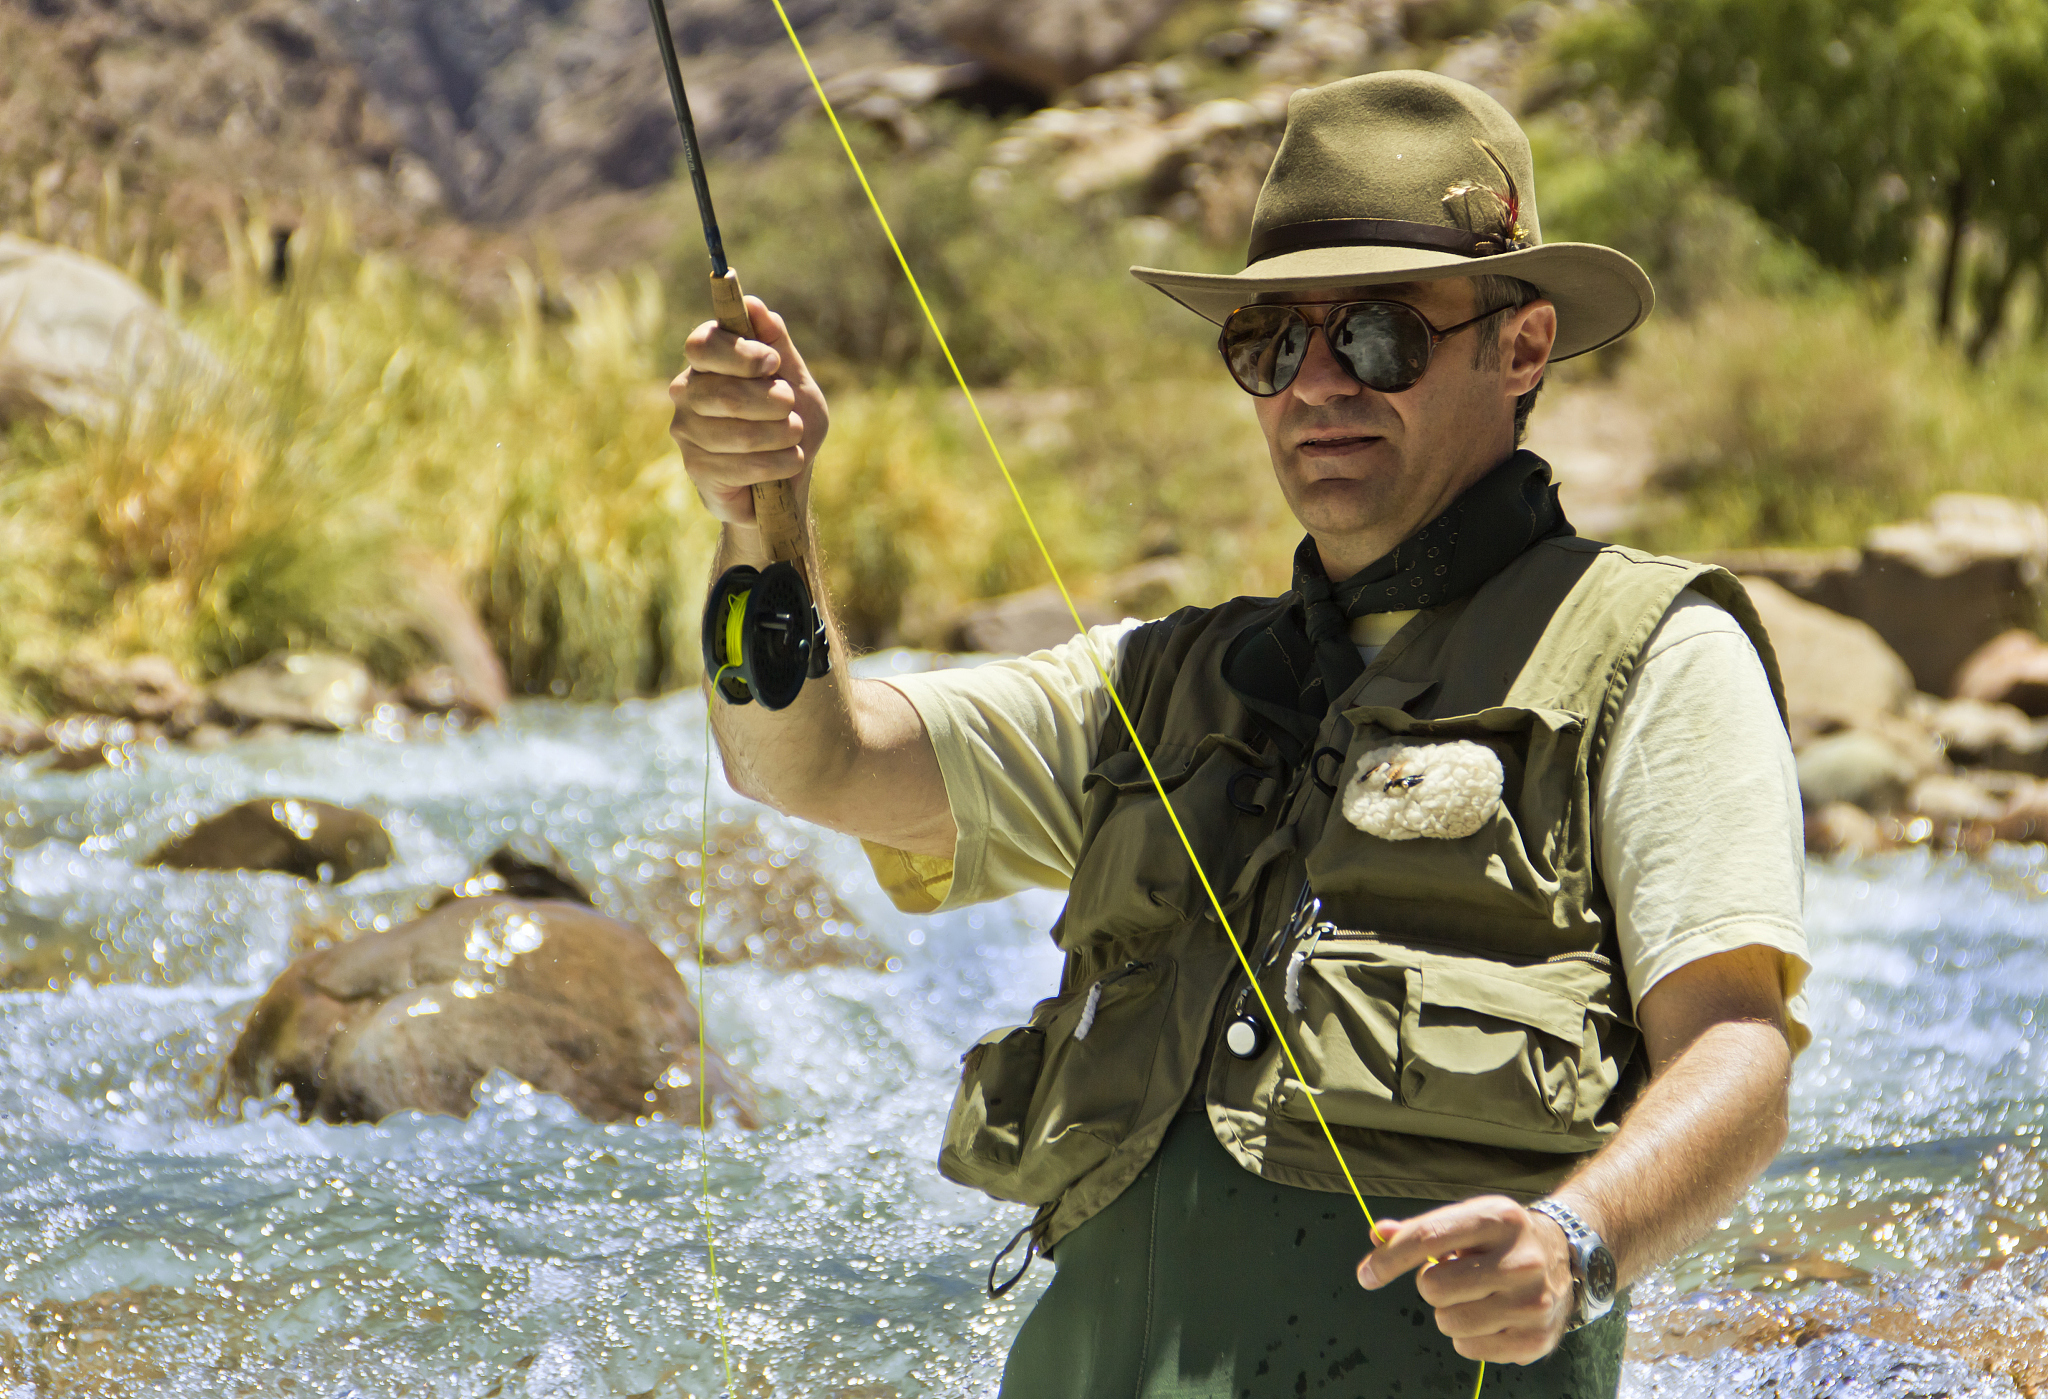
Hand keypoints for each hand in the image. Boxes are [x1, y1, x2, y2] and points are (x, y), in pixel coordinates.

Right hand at [668, 296, 829, 530]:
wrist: (788, 477)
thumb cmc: (788, 421)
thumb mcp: (794, 378)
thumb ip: (776, 343)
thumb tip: (753, 304)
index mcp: (707, 361)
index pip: (703, 345)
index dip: (740, 354)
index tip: (772, 363)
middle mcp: (686, 392)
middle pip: (722, 392)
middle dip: (770, 401)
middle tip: (790, 407)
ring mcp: (686, 431)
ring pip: (735, 432)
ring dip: (779, 434)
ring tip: (794, 435)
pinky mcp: (696, 468)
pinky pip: (739, 465)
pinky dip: (777, 463)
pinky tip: (791, 460)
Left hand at [1357, 1196, 1575, 1364]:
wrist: (1566, 1258)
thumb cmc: (1500, 1238)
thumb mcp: (1467, 1220)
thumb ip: (1421, 1229)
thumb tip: (1378, 1234)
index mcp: (1499, 1218)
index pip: (1428, 1238)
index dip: (1389, 1259)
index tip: (1367, 1274)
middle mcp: (1520, 1260)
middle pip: (1433, 1287)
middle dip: (1432, 1284)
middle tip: (1454, 1276)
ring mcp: (1532, 1303)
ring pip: (1448, 1322)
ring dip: (1450, 1312)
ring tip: (1476, 1296)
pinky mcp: (1535, 1339)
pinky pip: (1468, 1349)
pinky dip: (1469, 1337)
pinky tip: (1491, 1316)